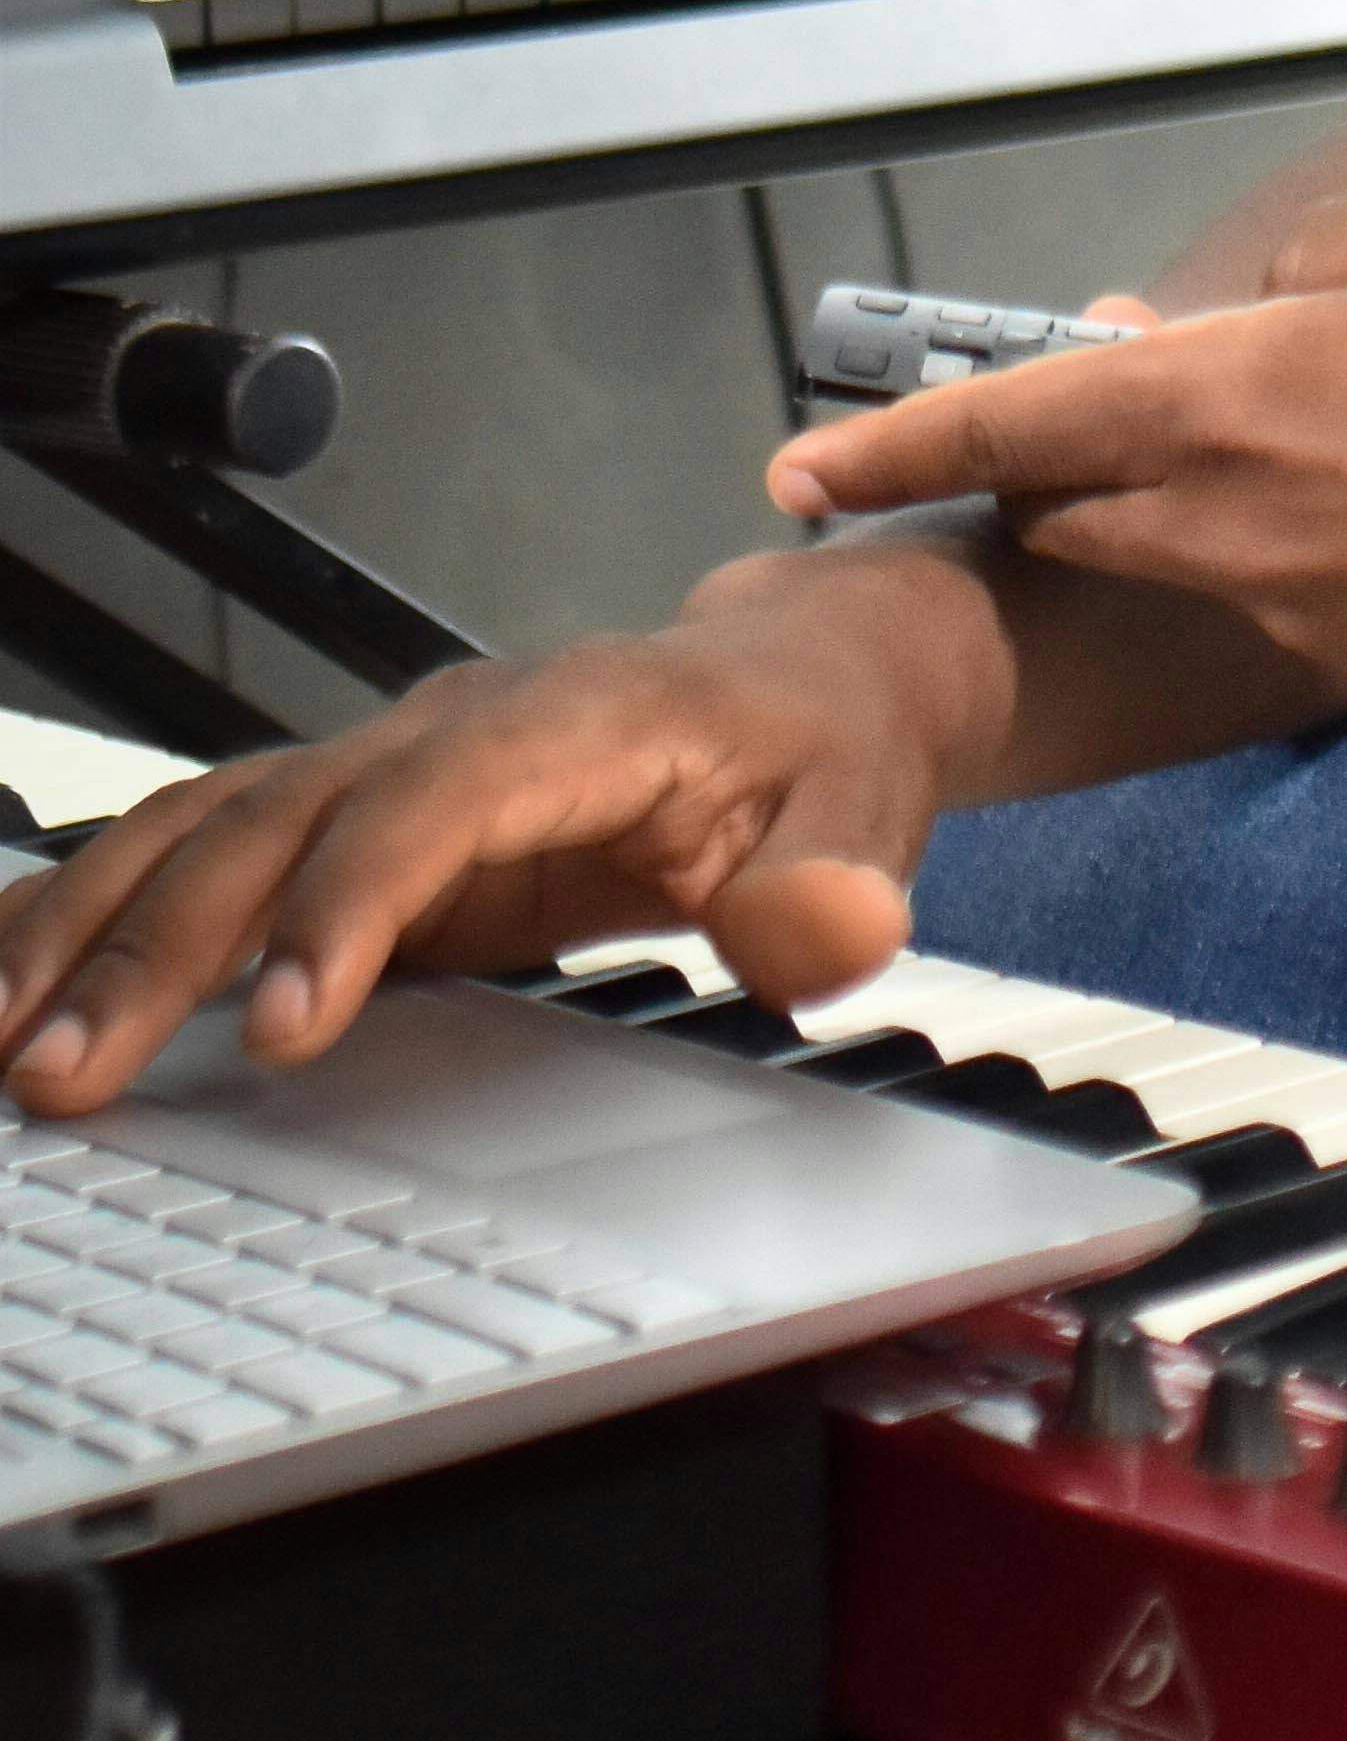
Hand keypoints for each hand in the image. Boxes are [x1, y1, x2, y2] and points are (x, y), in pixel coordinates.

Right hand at [0, 558, 982, 1117]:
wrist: (808, 671)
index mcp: (573, 721)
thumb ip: (839, 880)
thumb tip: (828, 939)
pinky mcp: (353, 816)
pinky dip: (100, 908)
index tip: (289, 1023)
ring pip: (208, 827)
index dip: (352, 904)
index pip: (434, 803)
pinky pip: (202, 850)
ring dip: (94, 927)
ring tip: (1, 1040)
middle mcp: (453, 727)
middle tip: (70, 1069)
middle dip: (165, 944)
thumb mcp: (867, 808)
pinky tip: (22, 977)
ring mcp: (388, 765)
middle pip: (281, 819)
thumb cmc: (823, 741)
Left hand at [768, 156, 1346, 700]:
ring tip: (1229, 433)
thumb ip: (1299, 257)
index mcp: (1242, 398)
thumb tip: (1212, 315)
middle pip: (1070, 505)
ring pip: (1161, 551)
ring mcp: (1309, 604)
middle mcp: (1247, 524)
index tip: (797, 469)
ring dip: (1145, 501)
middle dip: (1036, 461)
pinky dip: (1255, 538)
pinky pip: (1263, 588)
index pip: (1012, 422)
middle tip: (1041, 413)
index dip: (890, 446)